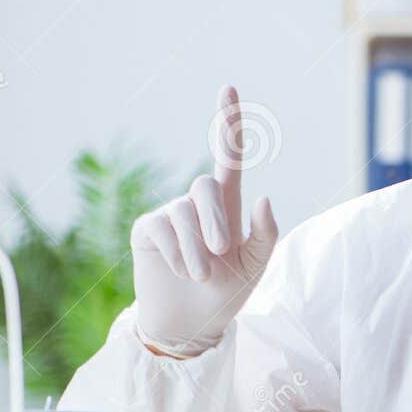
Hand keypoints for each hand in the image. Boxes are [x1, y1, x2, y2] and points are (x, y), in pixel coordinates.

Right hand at [131, 85, 279, 356]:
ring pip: (184, 212)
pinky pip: (162, 227)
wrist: (194, 323)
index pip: (228, 157)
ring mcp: (169, 214)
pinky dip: (178, 253)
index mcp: (228, 205)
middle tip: (221, 253)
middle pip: (206, 186)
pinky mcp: (146, 228)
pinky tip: (181, 270)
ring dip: (197, 249)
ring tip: (201, 274)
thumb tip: (264, 197)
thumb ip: (265, 233)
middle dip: (216, 222)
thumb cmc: (227, 292)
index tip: (228, 88)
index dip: (228, 123)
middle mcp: (197, 203)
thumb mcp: (256, 265)